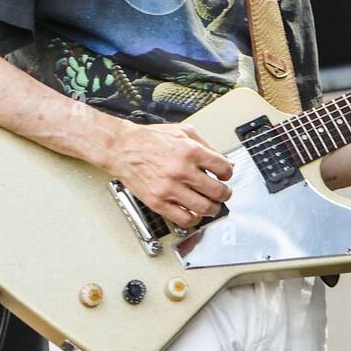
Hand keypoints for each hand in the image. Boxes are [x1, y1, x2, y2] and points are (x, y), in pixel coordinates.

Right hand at [103, 121, 233, 226]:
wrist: (122, 148)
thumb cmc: (151, 139)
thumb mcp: (183, 131)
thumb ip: (207, 146)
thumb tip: (226, 162)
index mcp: (190, 151)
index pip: (224, 169)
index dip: (228, 173)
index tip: (224, 176)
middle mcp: (181, 170)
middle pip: (218, 191)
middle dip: (225, 193)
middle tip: (223, 193)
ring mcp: (169, 188)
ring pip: (204, 208)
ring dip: (213, 208)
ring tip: (211, 204)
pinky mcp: (158, 202)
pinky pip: (184, 219)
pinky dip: (194, 219)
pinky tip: (193, 212)